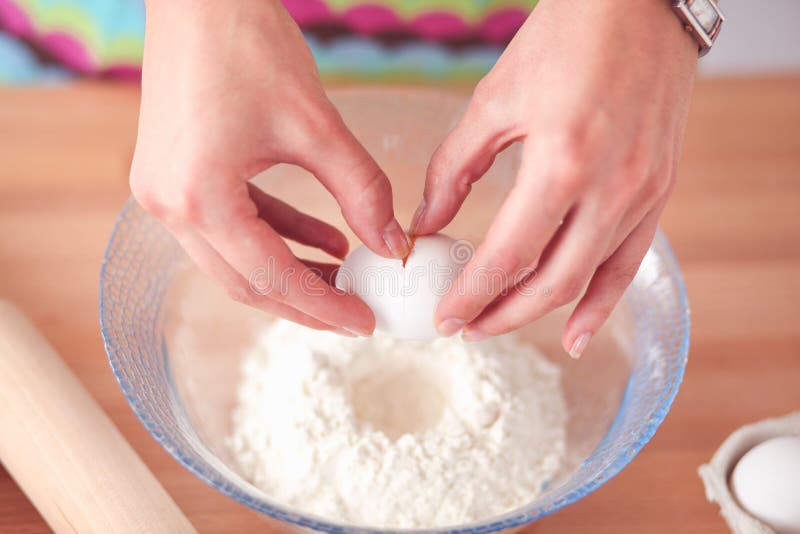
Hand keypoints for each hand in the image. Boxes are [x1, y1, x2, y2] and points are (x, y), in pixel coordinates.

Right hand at [130, 0, 408, 335]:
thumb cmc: (248, 46)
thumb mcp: (316, 126)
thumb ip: (361, 191)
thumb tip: (393, 245)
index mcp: (199, 198)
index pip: (271, 276)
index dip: (324, 305)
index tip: (364, 323)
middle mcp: (169, 206)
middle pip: (246, 280)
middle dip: (306, 301)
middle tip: (356, 313)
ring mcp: (163, 191)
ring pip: (236, 258)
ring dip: (291, 270)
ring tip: (347, 278)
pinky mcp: (173, 175)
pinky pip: (229, 223)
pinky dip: (276, 233)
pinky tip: (325, 239)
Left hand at [411, 0, 696, 355]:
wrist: (640, 4)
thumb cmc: (566, 39)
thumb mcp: (495, 100)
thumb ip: (455, 168)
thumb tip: (427, 222)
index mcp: (562, 161)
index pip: (509, 255)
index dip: (472, 294)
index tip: (445, 316)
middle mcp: (611, 187)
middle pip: (550, 282)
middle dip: (501, 314)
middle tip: (466, 327)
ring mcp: (643, 193)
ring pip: (588, 279)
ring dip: (541, 312)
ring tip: (502, 324)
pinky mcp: (660, 190)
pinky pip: (629, 263)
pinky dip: (602, 302)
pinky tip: (577, 333)